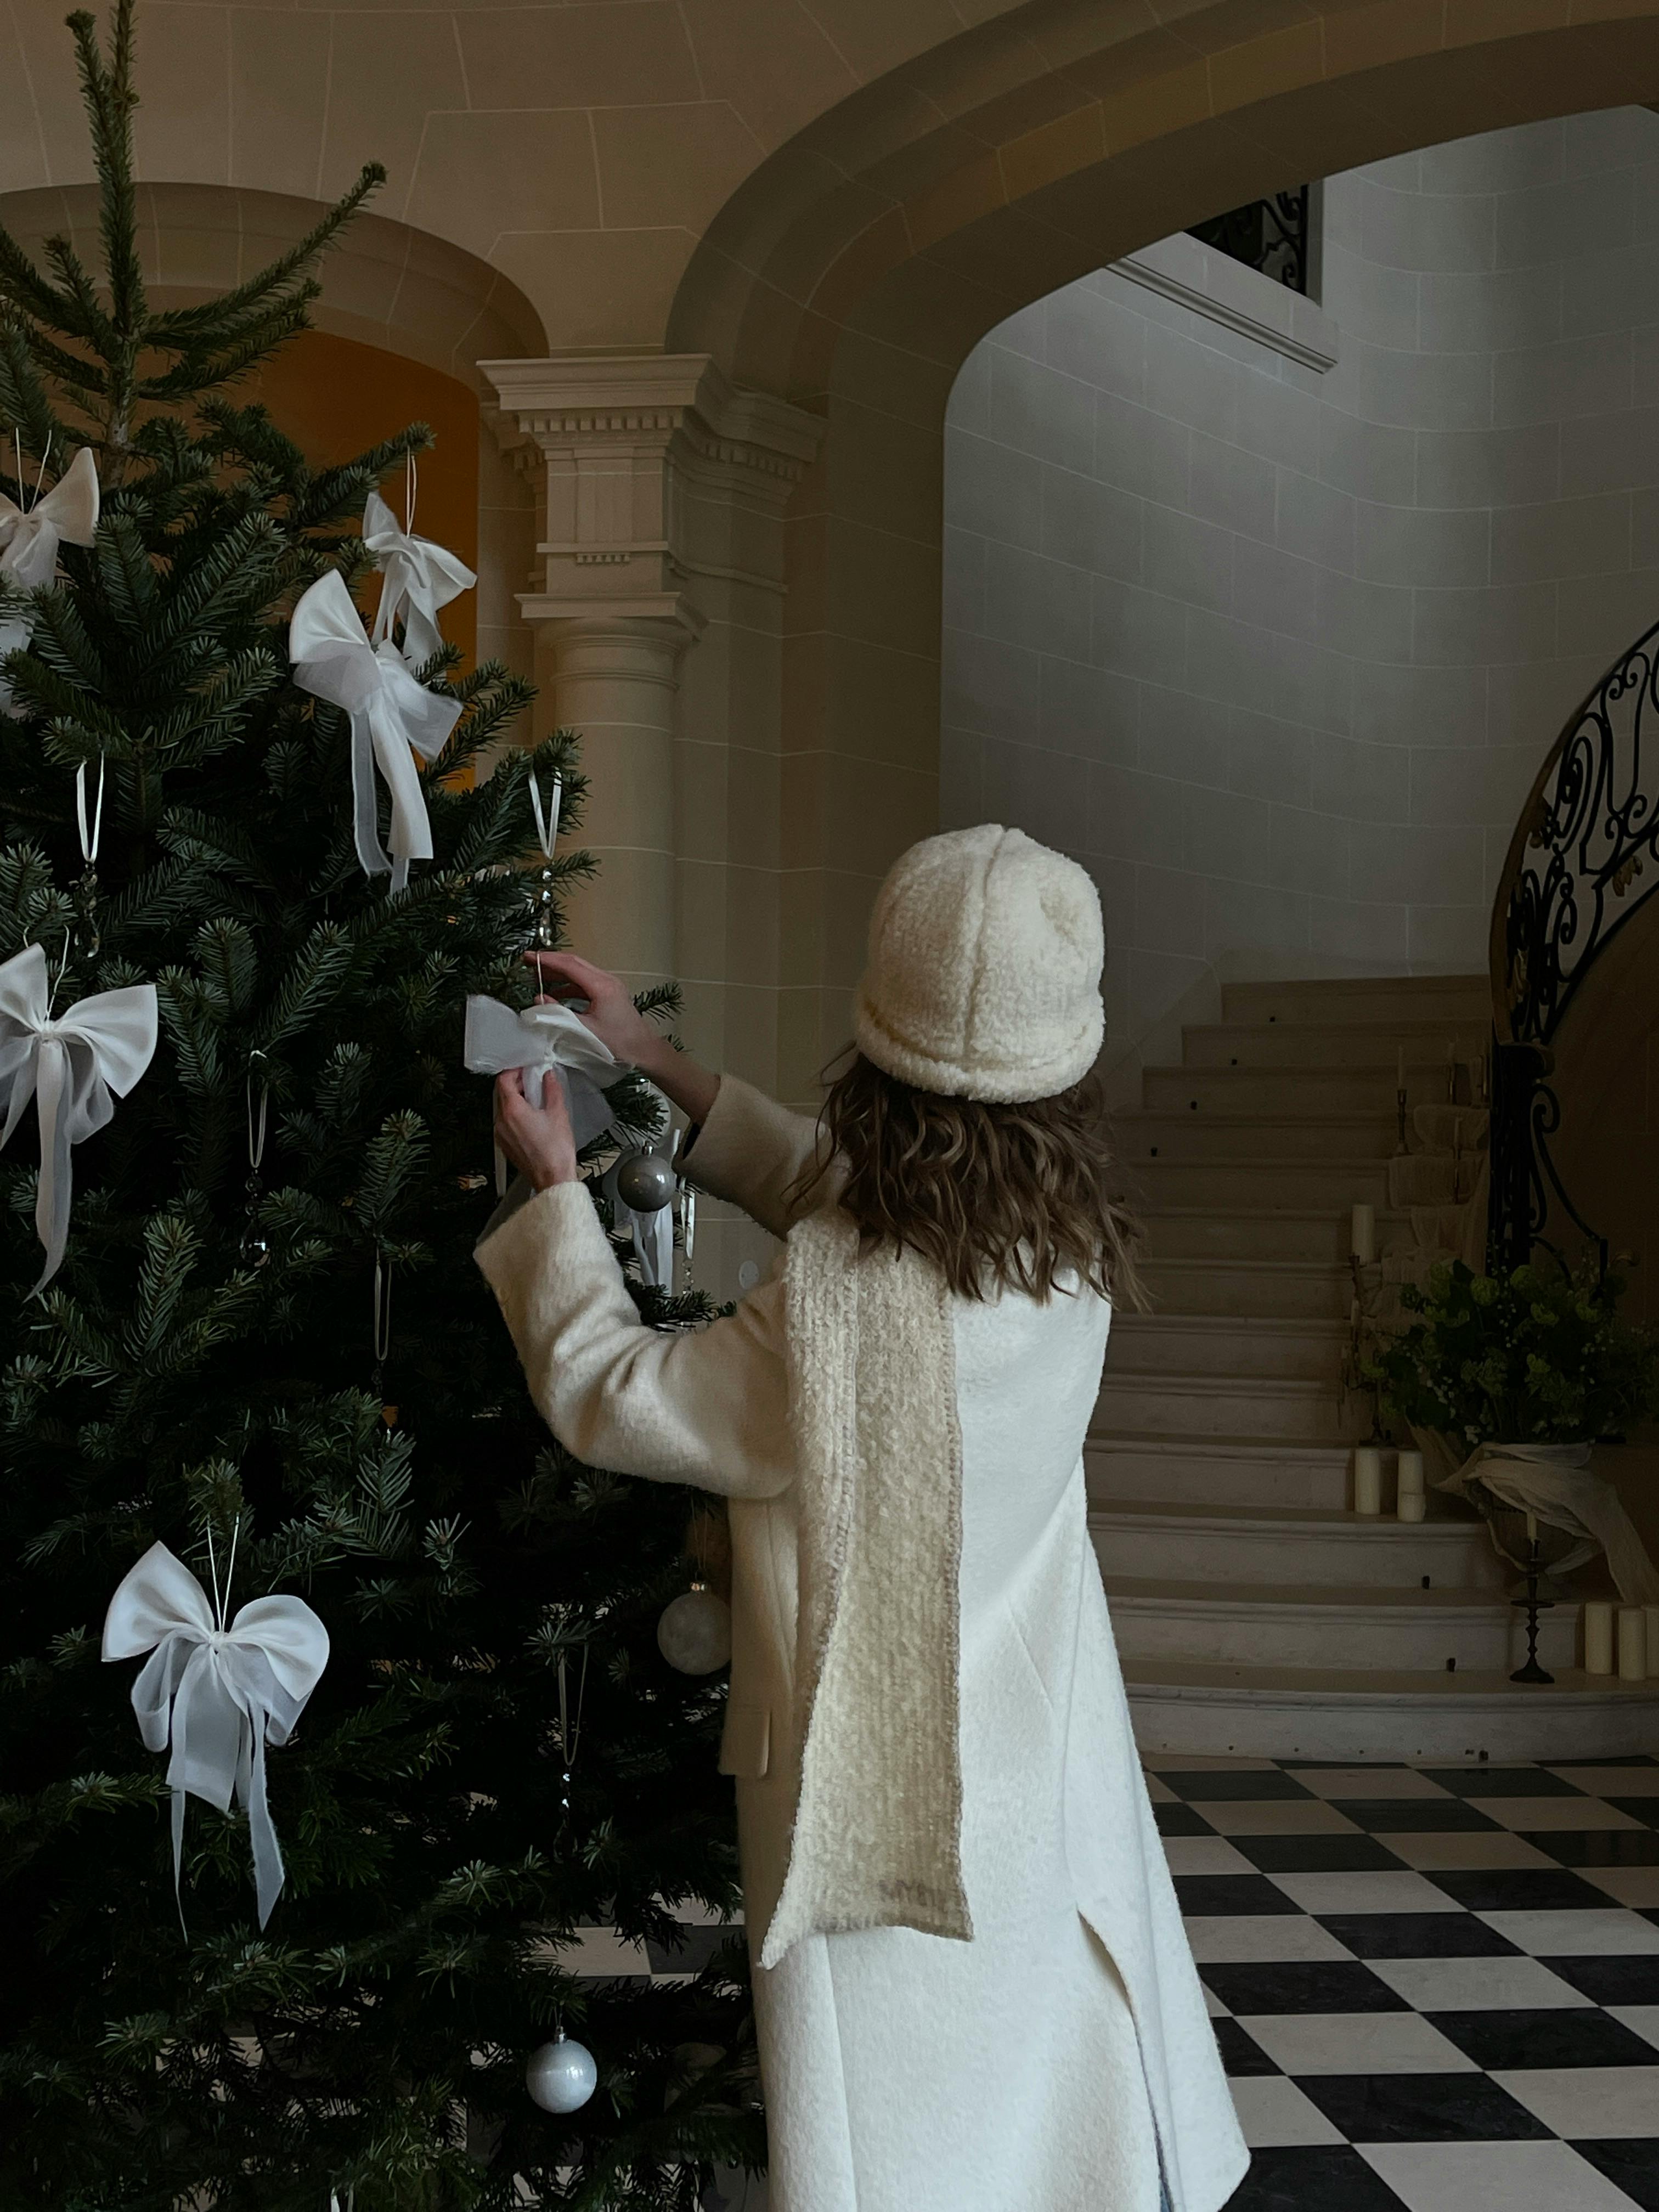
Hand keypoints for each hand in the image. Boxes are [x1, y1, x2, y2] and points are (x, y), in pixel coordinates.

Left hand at [494, 1067, 577, 1191]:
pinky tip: (533, 1119)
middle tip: (534, 1084)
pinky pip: (506, 1123)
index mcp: (512, 1111)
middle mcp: (502, 1122)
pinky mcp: (505, 1145)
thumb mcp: (559, 1113)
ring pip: (504, 1109)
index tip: (525, 1071)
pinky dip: (516, 1116)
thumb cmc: (555, 1153)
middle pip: (502, 1094)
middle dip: (517, 1086)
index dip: (514, 1071)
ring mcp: (501, 1135)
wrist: (553, 1178)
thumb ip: (552, 1089)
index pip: (503, 1081)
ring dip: (517, 1101)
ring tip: (537, 1103)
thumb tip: (549, 1078)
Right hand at [521, 951, 660, 1067]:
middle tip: (529, 962)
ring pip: (579, 972)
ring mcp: (609, 985)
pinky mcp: (609, 993)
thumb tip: (539, 998)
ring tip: (538, 976)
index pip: (570, 965)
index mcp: (602, 986)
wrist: (644, 1049)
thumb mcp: (585, 1030)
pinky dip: (568, 985)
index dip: (547, 960)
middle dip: (550, 962)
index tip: (528, 957)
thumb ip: (560, 1013)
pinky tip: (555, 993)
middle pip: (574, 963)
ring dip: (559, 973)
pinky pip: (585, 983)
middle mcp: (606, 980)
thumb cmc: (619, 1042)